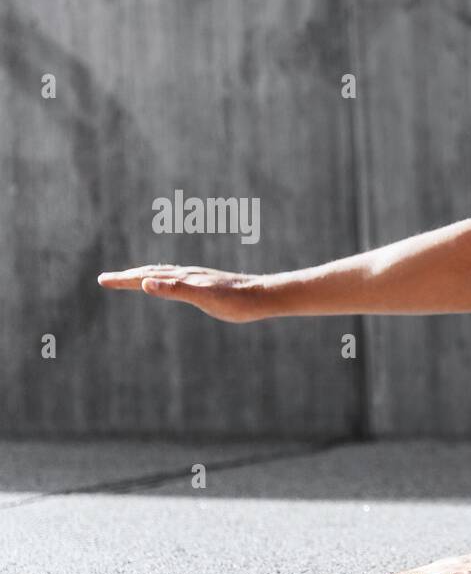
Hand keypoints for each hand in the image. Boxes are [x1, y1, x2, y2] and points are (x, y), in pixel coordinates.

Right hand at [97, 265, 268, 322]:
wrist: (264, 295)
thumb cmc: (236, 300)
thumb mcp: (204, 297)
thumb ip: (175, 290)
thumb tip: (145, 282)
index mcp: (182, 278)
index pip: (145, 277)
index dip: (123, 280)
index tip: (102, 281)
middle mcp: (187, 275)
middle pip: (151, 273)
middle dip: (127, 277)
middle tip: (106, 280)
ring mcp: (198, 279)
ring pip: (165, 274)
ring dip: (145, 275)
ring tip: (133, 279)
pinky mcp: (208, 285)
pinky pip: (179, 280)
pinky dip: (165, 280)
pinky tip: (171, 284)